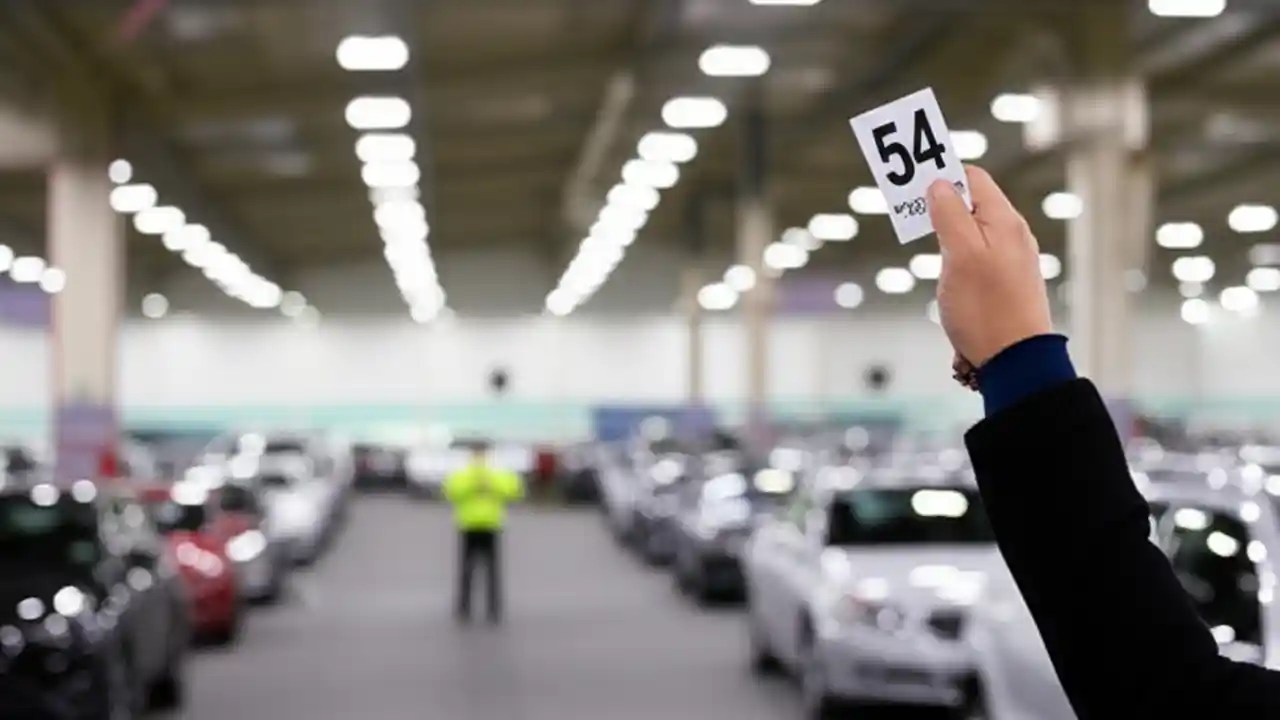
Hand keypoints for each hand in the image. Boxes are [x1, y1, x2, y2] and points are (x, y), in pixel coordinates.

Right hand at [928, 166, 1053, 366]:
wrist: (1014, 360)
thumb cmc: (986, 309)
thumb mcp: (960, 255)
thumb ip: (950, 214)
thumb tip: (938, 184)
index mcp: (1004, 221)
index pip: (973, 177)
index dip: (942, 176)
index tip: (914, 187)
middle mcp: (1012, 234)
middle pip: (972, 201)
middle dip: (941, 204)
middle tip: (913, 218)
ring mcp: (1011, 258)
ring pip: (973, 229)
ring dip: (947, 232)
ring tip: (930, 249)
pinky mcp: (1005, 281)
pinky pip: (977, 253)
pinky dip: (957, 254)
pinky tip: (948, 274)